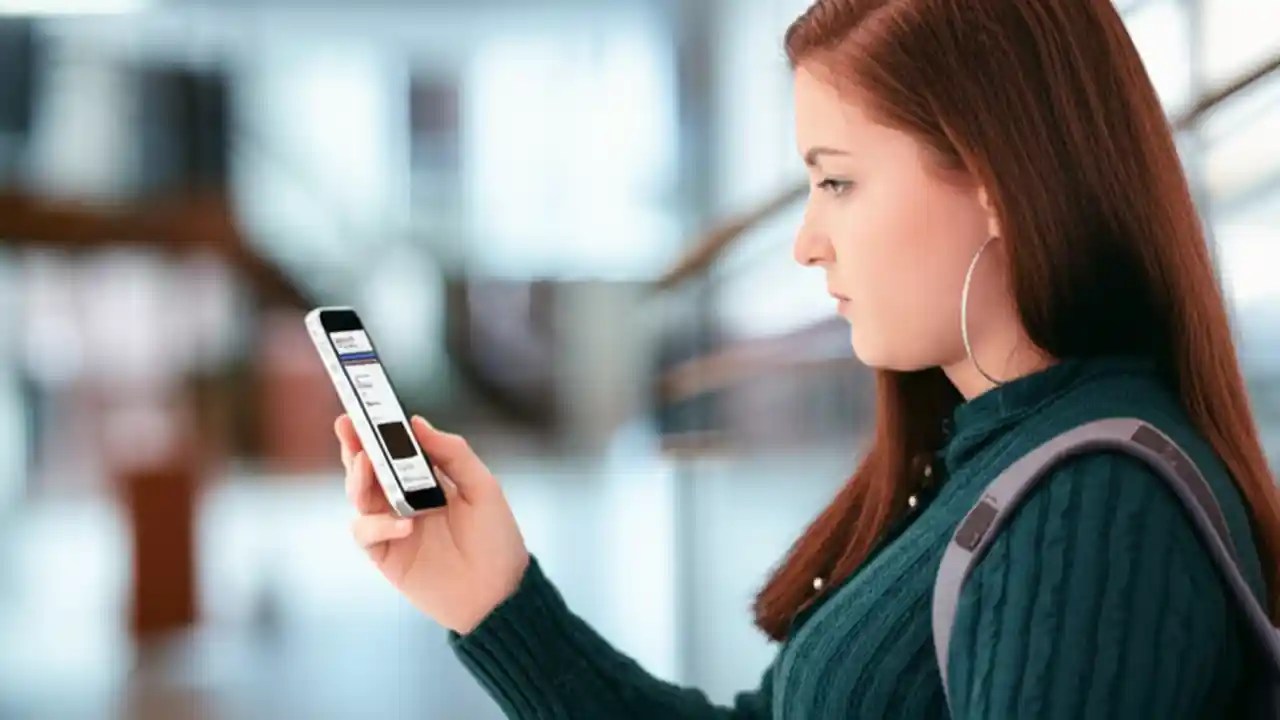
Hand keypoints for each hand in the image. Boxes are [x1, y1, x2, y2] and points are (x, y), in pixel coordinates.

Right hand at [335, 414, 529, 634]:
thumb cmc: (496, 539)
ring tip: (367, 465)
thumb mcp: (483, 487)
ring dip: (358, 479)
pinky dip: (378, 526)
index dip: (376, 429)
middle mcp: (403, 500)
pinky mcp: (385, 556)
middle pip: (366, 468)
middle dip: (354, 446)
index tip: (362, 407)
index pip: (393, 449)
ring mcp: (391, 527)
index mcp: (426, 480)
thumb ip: (452, 453)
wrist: (499, 594)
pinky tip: (404, 524)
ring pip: (358, 497)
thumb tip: (417, 422)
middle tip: (347, 426)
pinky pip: (366, 534)